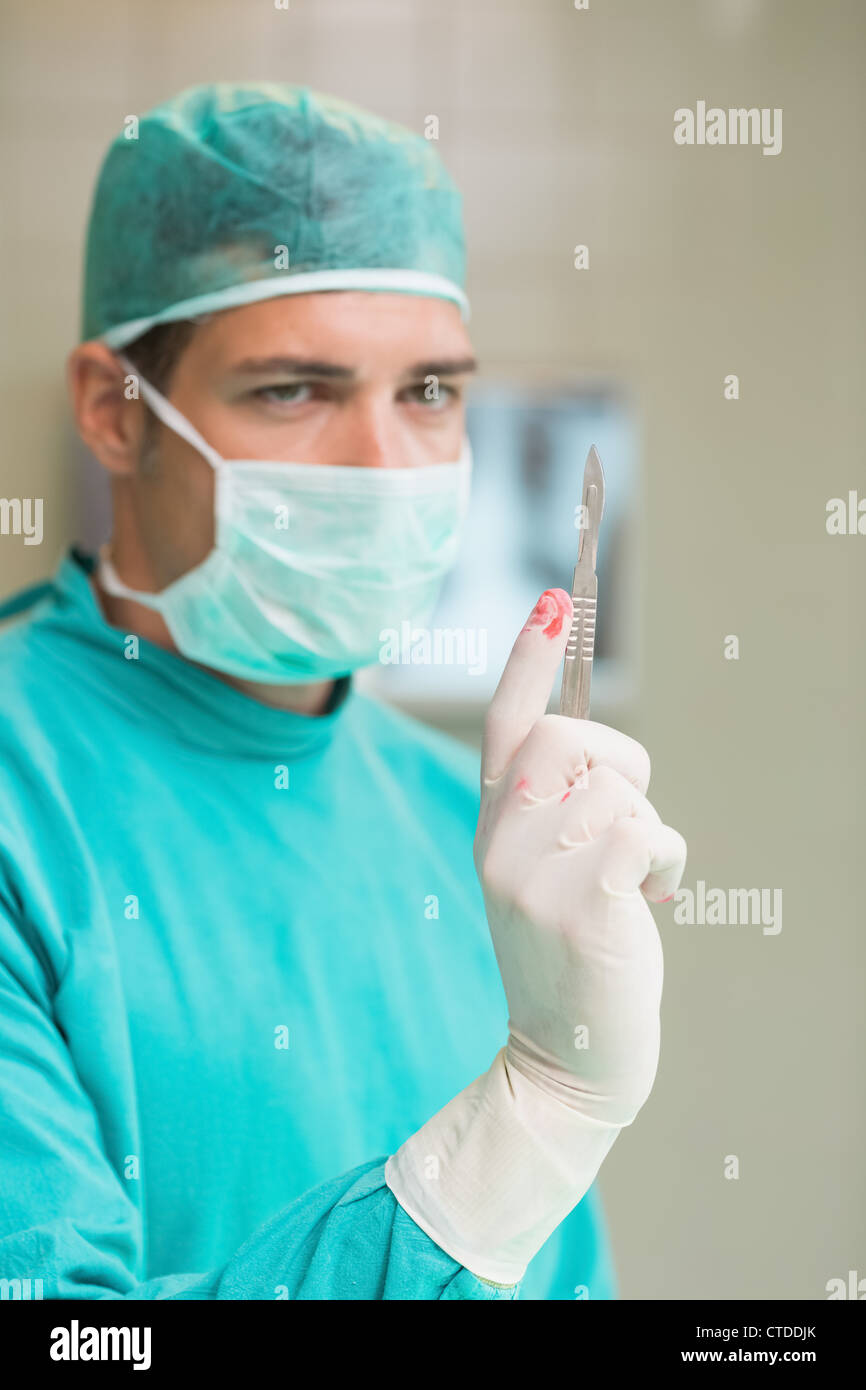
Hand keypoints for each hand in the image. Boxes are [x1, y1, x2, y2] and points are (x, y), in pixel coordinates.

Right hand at [474, 589, 686, 1126]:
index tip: (551, 600)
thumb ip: (557, 815)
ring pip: (618, 785)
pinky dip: (667, 861)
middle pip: (570, 736)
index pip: (505, 724)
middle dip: (622, 761)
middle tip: (631, 816)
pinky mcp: (577, 901)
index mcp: (491, 827)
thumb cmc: (573, 954)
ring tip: (637, 880)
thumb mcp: (544, 875)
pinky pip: (644, 830)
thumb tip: (606, 758)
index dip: (527, 659)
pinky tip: (654, 900)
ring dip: (650, 826)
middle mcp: (499, 840)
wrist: (566, 1056)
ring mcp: (531, 871)